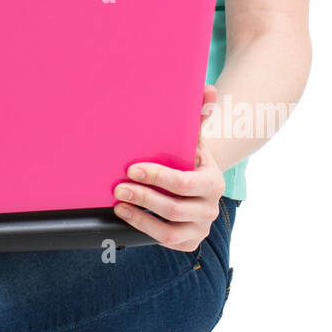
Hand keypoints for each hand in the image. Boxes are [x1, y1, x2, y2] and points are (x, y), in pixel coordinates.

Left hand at [113, 85, 223, 251]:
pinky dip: (144, 230)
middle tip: (119, 187)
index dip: (157, 178)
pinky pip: (166, 241)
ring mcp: (200, 227)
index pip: (183, 183)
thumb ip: (199, 115)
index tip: (132, 169)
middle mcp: (210, 208)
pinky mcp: (188, 242)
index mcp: (213, 181)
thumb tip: (209, 89)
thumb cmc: (189, 159)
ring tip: (118, 204)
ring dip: (140, 218)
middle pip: (173, 208)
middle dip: (144, 197)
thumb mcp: (195, 140)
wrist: (197, 186)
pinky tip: (127, 216)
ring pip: (168, 230)